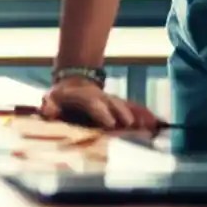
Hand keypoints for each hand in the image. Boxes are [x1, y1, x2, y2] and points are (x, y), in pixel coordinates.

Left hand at [41, 77, 161, 129]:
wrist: (75, 82)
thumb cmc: (61, 96)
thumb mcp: (51, 98)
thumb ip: (50, 106)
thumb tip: (48, 111)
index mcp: (84, 95)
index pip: (93, 102)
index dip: (101, 112)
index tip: (110, 124)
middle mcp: (101, 96)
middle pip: (114, 103)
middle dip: (122, 113)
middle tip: (131, 125)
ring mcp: (112, 99)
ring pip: (127, 105)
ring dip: (139, 114)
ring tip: (151, 124)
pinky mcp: (120, 104)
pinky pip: (135, 108)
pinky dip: (145, 114)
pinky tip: (157, 122)